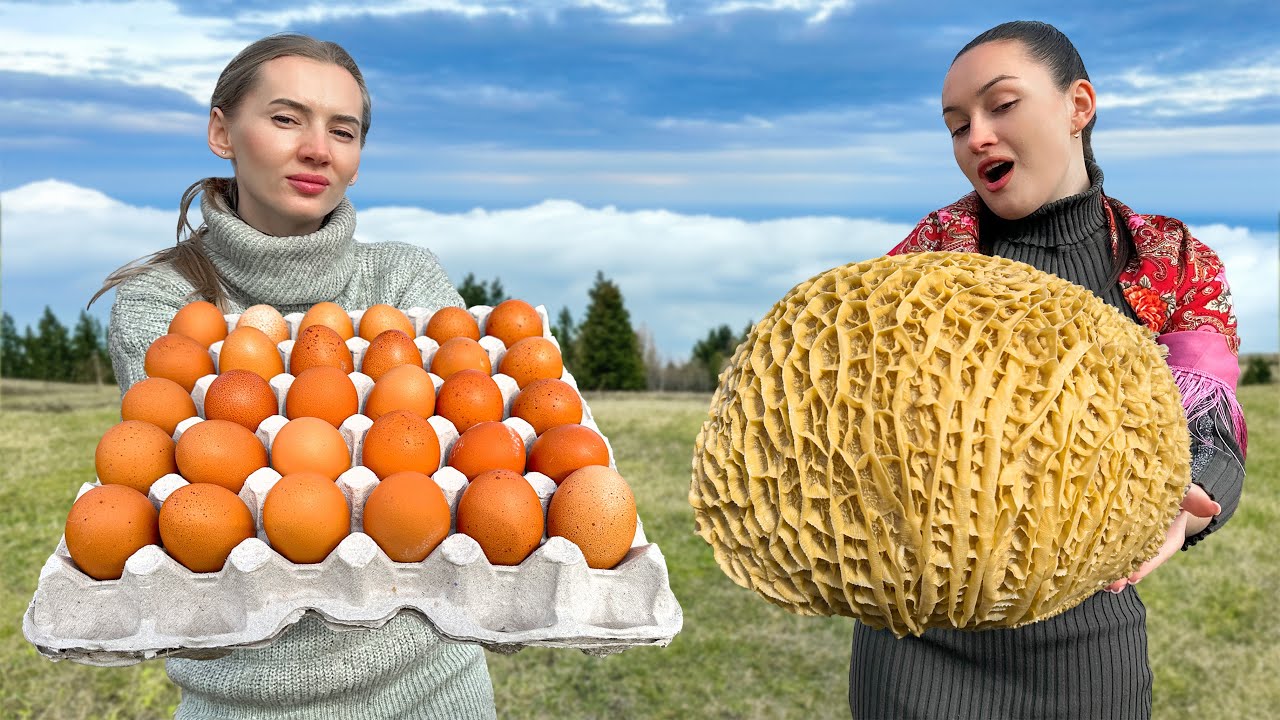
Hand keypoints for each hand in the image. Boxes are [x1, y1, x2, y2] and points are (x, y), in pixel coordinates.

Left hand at [1105, 484, 1220, 592]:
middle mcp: (1154, 542)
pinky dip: (1104, 557)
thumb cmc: (1175, 488)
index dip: (1146, 565)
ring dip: (1114, 570)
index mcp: (1170, 536)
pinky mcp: (1121, 533)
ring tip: (1101, 585)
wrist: (1165, 486)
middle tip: (1112, 586)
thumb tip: (1215, 507)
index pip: (1158, 553)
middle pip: (1140, 561)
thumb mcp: (1187, 493)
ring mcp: (1138, 540)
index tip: (1132, 577)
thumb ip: (1197, 499)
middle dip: (1126, 573)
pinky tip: (1090, 569)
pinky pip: (1114, 547)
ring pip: (1126, 558)